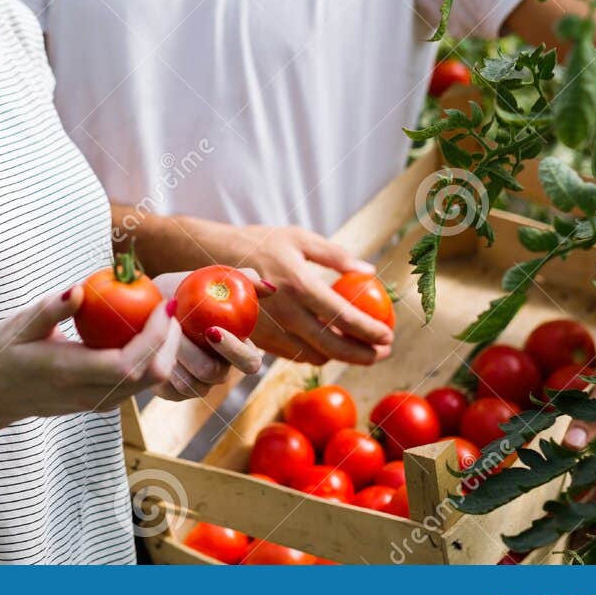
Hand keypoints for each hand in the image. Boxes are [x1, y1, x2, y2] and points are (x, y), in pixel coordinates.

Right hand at [0, 283, 181, 424]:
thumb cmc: (4, 354)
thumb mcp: (19, 326)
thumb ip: (50, 309)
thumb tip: (79, 289)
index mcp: (71, 373)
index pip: (128, 363)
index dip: (154, 336)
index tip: (164, 304)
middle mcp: (89, 394)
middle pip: (150, 376)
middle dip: (169, 341)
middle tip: (169, 306)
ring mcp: (97, 403)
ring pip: (149, 384)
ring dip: (164, 351)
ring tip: (162, 317)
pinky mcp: (101, 403)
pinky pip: (138, 384)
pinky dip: (151, 359)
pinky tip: (145, 333)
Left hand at [146, 270, 267, 400]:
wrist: (145, 306)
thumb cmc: (181, 292)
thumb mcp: (205, 280)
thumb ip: (239, 280)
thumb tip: (269, 288)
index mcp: (237, 348)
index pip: (250, 362)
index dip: (235, 350)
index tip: (211, 329)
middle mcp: (220, 369)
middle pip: (216, 374)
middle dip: (193, 351)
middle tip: (176, 327)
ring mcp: (199, 384)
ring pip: (192, 383)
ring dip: (173, 355)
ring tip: (157, 329)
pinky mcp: (175, 392)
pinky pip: (171, 390)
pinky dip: (160, 367)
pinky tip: (152, 346)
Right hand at [228, 226, 394, 364]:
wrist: (205, 258)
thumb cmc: (256, 243)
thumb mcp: (297, 238)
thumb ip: (334, 254)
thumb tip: (368, 269)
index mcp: (298, 283)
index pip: (345, 317)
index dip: (372, 331)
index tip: (390, 335)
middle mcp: (284, 312)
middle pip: (333, 347)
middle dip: (365, 355)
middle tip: (383, 351)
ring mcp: (269, 330)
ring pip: (314, 356)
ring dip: (340, 356)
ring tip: (359, 346)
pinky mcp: (257, 340)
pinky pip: (294, 355)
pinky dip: (315, 353)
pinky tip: (326, 342)